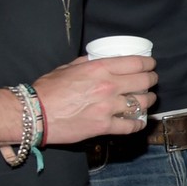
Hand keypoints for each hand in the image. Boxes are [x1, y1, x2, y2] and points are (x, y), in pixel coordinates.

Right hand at [31, 54, 157, 142]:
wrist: (34, 114)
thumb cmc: (48, 89)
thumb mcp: (69, 67)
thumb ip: (88, 62)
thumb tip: (100, 59)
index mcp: (100, 68)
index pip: (137, 63)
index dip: (149, 64)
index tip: (151, 65)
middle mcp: (108, 86)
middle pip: (144, 81)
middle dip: (151, 80)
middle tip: (151, 81)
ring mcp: (108, 107)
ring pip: (142, 103)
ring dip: (148, 101)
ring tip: (147, 100)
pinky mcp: (103, 126)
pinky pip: (130, 126)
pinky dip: (137, 124)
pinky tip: (138, 121)